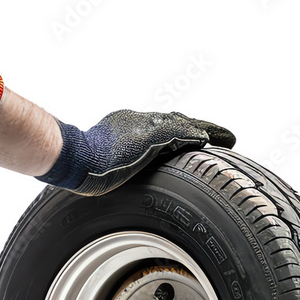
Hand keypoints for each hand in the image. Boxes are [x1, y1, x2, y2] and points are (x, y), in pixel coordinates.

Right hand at [36, 110, 235, 195]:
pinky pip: (180, 134)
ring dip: (207, 130)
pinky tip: (210, 141)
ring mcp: (144, 127)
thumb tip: (115, 178)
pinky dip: (197, 135)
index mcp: (125, 126)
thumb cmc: (80, 166)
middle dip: (199, 128)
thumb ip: (117, 163)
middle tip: (221, 136)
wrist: (72, 158)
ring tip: (228, 138)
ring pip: (184, 124)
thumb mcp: (102, 161)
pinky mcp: (150, 137)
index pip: (160, 126)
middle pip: (176, 121)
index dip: (181, 131)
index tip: (196, 138)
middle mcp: (137, 122)